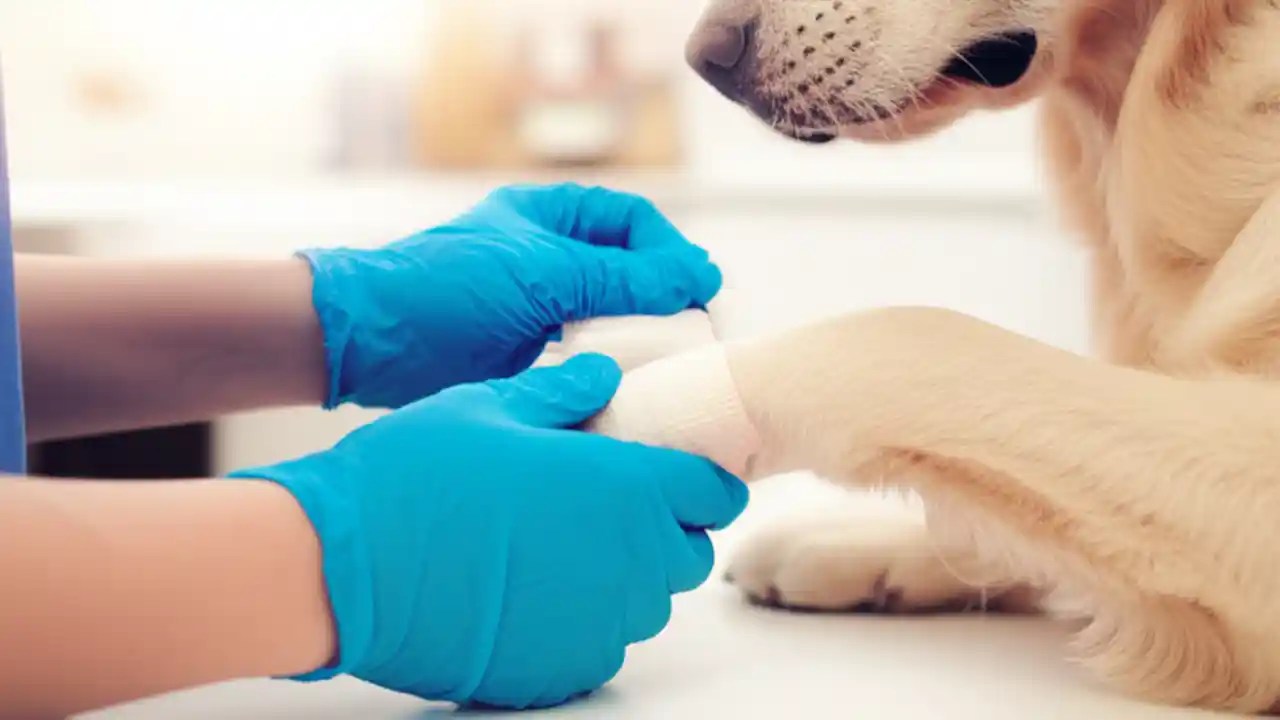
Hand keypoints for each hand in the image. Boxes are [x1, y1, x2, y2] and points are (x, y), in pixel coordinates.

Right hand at [229, 354, 746, 708]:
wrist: (341, 568)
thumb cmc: (413, 474)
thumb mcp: (487, 407)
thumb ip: (562, 393)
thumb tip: (604, 377)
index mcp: (624, 487)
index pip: (713, 491)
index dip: (700, 481)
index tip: (677, 478)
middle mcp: (629, 562)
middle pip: (686, 553)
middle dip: (664, 530)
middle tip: (608, 511)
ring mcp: (599, 625)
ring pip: (647, 605)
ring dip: (623, 580)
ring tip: (561, 553)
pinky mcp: (562, 670)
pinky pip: (601, 648)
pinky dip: (582, 625)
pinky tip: (531, 599)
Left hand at [300, 183, 721, 408]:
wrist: (370, 341)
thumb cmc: (446, 286)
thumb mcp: (542, 272)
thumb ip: (620, 277)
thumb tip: (696, 278)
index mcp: (550, 216)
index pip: (632, 222)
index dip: (669, 250)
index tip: (700, 285)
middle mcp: (549, 256)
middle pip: (628, 270)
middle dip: (662, 295)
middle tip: (697, 329)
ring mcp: (539, 305)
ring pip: (610, 314)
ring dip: (641, 333)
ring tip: (672, 357)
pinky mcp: (528, 352)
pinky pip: (585, 352)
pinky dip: (611, 364)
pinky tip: (631, 380)